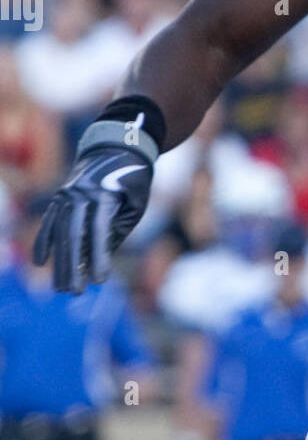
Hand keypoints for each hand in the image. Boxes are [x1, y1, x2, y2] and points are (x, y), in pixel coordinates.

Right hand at [33, 143, 153, 292]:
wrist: (117, 147)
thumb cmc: (133, 182)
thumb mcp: (135, 205)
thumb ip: (117, 231)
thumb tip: (97, 263)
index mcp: (106, 194)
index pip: (100, 231)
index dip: (99, 256)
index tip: (100, 281)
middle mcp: (82, 194)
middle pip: (74, 234)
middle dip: (73, 266)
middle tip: (74, 292)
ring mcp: (67, 194)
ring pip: (60, 232)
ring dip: (59, 261)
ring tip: (61, 287)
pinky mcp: (60, 197)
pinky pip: (50, 222)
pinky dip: (44, 242)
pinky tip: (40, 263)